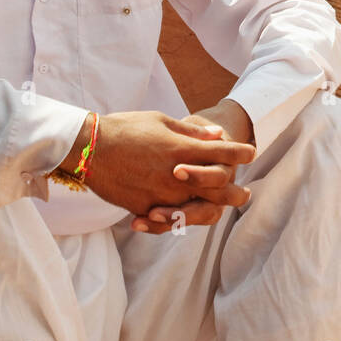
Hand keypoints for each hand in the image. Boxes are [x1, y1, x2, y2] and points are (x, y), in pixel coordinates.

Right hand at [77, 107, 254, 232]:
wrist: (90, 149)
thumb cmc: (126, 128)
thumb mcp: (160, 121)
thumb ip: (191, 132)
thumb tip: (216, 135)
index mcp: (182, 150)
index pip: (222, 153)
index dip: (240, 152)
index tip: (250, 152)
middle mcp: (177, 175)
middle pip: (218, 190)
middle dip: (236, 192)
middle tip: (246, 194)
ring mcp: (162, 195)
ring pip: (197, 209)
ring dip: (213, 209)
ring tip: (221, 209)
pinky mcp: (145, 207)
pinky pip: (169, 219)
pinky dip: (179, 218)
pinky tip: (186, 217)